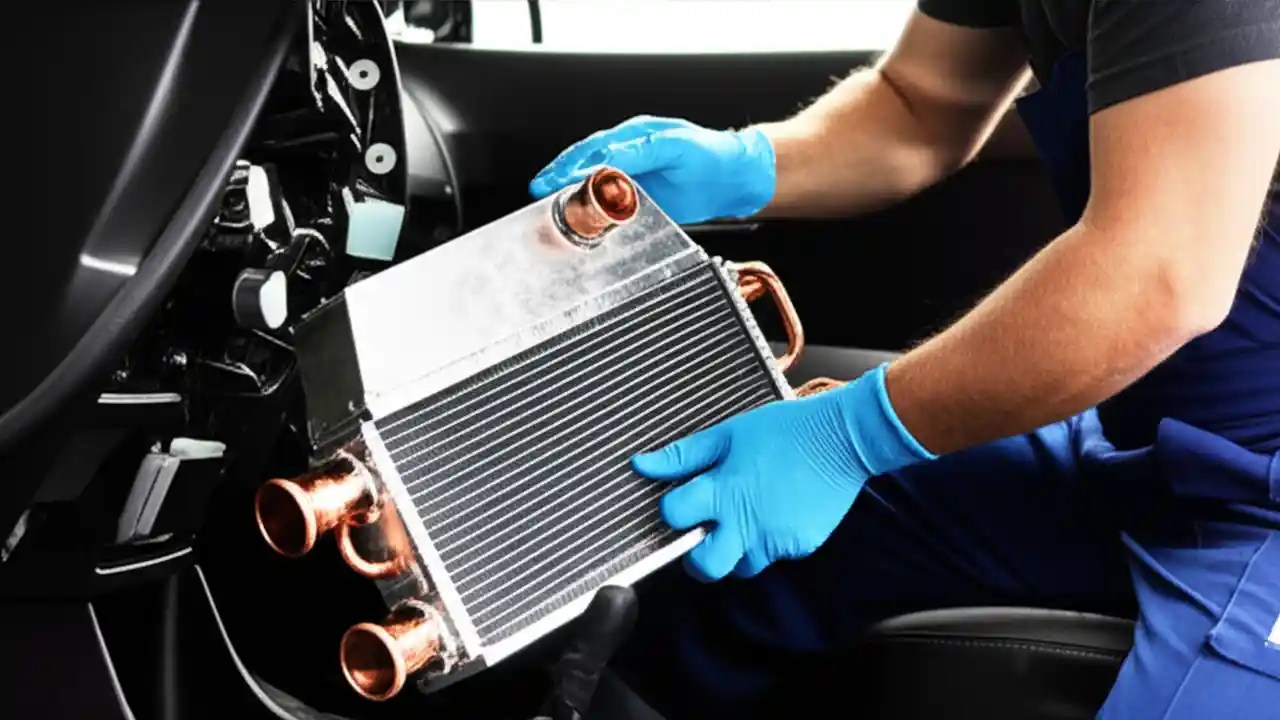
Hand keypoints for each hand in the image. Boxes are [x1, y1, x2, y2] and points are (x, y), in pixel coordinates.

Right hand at [528, 115, 775, 223]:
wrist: (736, 179)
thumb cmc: (712, 155)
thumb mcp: (677, 147)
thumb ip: (642, 151)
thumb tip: (607, 159)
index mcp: (635, 136)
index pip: (595, 150)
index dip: (573, 166)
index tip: (556, 180)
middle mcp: (629, 155)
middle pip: (585, 164)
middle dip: (559, 177)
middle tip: (539, 191)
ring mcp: (633, 178)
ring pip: (593, 185)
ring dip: (570, 195)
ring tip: (548, 205)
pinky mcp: (639, 201)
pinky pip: (610, 206)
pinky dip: (592, 213)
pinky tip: (579, 222)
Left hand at [631, 364, 934, 580]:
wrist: (842, 438)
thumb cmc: (785, 430)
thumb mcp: (728, 434)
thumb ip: (682, 456)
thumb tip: (641, 465)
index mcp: (725, 491)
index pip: (674, 516)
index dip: (672, 509)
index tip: (681, 501)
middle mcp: (748, 523)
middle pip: (705, 567)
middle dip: (697, 559)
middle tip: (703, 537)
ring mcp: (776, 540)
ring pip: (742, 566)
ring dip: (735, 551)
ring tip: (745, 519)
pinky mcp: (800, 546)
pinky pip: (774, 555)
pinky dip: (769, 541)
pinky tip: (776, 512)